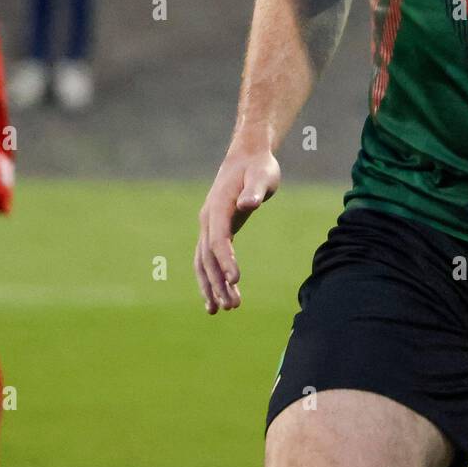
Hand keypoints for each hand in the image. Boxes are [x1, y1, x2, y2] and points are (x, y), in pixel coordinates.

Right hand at [194, 148, 280, 314]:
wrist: (248, 156)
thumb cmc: (259, 166)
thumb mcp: (263, 175)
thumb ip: (255, 190)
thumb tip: (248, 204)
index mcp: (218, 207)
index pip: (218, 240)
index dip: (225, 260)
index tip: (235, 280)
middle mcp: (208, 219)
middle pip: (207, 257)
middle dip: (217, 283)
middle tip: (232, 307)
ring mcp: (209, 225)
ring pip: (204, 262)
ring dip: (212, 286)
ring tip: (225, 310)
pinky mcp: (217, 230)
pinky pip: (210, 258)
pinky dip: (214, 278)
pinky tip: (223, 296)